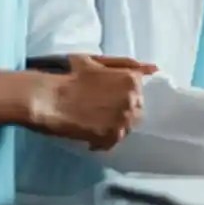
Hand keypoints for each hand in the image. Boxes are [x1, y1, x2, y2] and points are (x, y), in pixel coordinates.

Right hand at [27, 54, 144, 150]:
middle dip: (119, 111)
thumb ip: (127, 64)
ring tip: (93, 123)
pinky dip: (102, 140)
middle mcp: (132, 99)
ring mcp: (123, 118)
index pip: (138, 93)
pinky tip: (89, 135)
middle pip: (135, 111)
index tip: (107, 98)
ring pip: (126, 127)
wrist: (49, 97)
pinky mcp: (111, 135)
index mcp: (132, 79)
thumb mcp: (98, 62)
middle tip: (98, 111)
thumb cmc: (70, 76)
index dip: (121, 96)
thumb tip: (154, 69)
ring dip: (112, 126)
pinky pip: (114, 142)